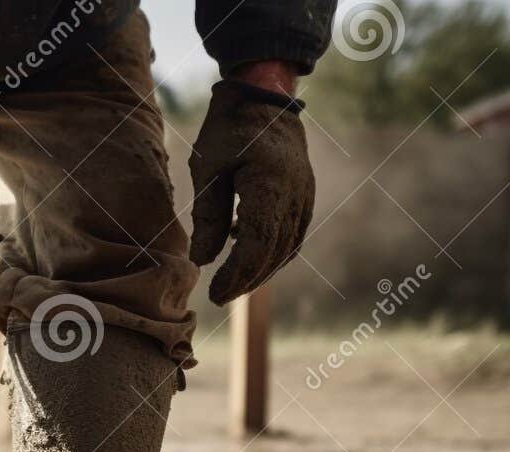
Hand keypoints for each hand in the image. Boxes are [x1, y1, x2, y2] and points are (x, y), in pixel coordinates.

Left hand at [187, 64, 314, 305]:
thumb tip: (203, 261)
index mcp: (270, 184)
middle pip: (275, 253)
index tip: (214, 294)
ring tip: (232, 284)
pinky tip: (249, 259)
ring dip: (261, 272)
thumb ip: (207, 215)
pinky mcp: (306, 196)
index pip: (257, 245)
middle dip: (247, 280)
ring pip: (288, 249)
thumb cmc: (229, 128)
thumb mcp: (207, 168)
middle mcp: (296, 194)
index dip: (237, 275)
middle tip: (219, 296)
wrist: (264, 97)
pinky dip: (273, 255)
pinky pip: (293, 236)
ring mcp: (306, 196)